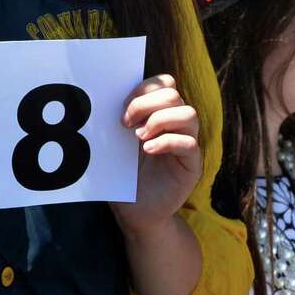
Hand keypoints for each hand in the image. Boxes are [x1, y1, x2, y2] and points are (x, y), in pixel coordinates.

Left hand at [110, 74, 201, 236]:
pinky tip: (148, 150)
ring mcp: (187, 143)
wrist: (135, 211)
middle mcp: (176, 124)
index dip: (143, 89)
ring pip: (189, 114)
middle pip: (174, 95)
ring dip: (159, 120)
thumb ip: (119, 119)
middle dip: (146, 104)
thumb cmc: (124, 173)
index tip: (122, 106)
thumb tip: (103, 95)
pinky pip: (189, 143)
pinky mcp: (191, 164)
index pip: (164, 83)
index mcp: (159, 112)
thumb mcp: (119, 141)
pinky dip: (167, 142)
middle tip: (126, 123)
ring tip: (139, 137)